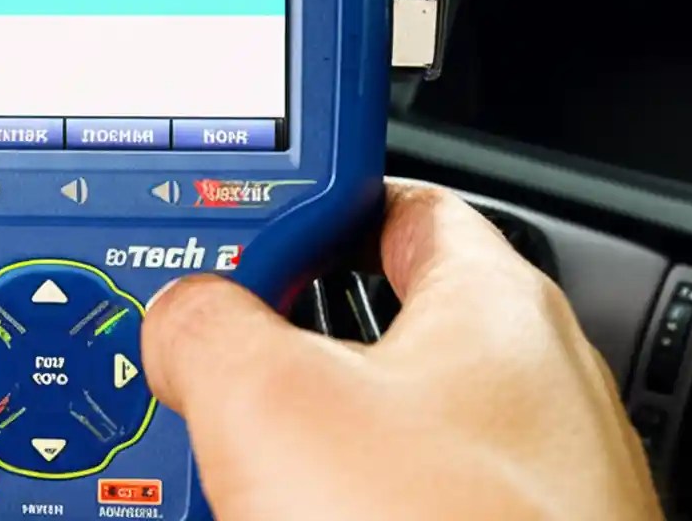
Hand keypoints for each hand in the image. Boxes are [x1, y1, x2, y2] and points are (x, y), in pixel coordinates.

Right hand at [142, 184, 661, 520]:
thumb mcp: (270, 401)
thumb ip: (204, 322)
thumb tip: (177, 320)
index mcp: (490, 312)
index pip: (392, 202)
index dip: (306, 203)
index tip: (238, 227)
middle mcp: (514, 398)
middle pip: (359, 330)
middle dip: (266, 349)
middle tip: (199, 368)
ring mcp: (502, 493)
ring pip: (354, 437)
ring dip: (276, 447)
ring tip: (216, 469)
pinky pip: (371, 506)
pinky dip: (311, 507)